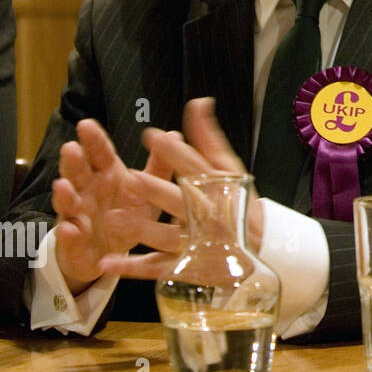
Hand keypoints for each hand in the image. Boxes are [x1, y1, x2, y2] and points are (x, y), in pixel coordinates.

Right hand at [52, 119, 177, 294]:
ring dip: (64, 195)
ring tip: (63, 186)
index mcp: (107, 176)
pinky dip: (68, 234)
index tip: (86, 125)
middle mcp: (88, 193)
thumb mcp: (148, 192)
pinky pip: (70, 239)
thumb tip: (175, 134)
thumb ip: (159, 166)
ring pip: (67, 203)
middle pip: (78, 173)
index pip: (99, 154)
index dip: (93, 140)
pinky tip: (69, 229)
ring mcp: (77, 218)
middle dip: (73, 162)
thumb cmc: (129, 216)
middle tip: (71, 148)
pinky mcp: (74, 245)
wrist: (112, 257)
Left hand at [98, 98, 262, 280]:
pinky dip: (133, 269)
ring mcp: (197, 244)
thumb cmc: (238, 203)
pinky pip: (157, 269)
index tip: (154, 136)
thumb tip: (198, 102)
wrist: (262, 249)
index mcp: (217, 188)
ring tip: (114, 220)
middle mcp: (208, 216)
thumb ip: (208, 138)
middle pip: (182, 202)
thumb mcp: (229, 169)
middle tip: (132, 178)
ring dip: (142, 230)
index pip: (197, 167)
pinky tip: (108, 263)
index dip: (176, 152)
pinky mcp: (185, 266)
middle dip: (158, 191)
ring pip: (167, 237)